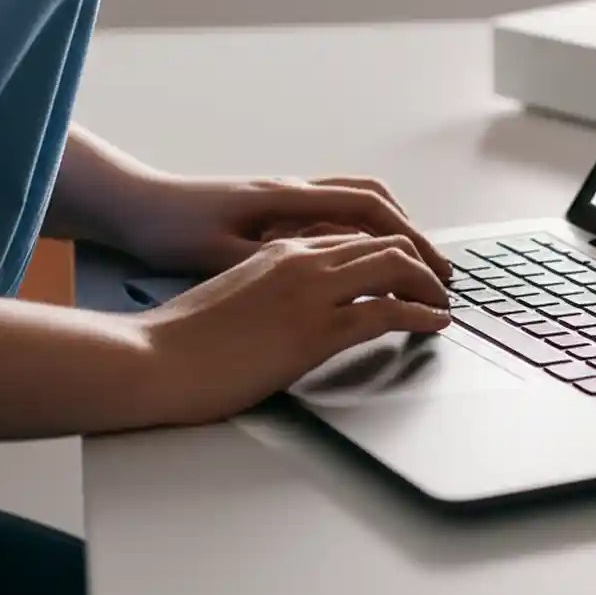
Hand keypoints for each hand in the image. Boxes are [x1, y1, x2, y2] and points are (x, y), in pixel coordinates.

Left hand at [116, 175, 451, 279]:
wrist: (131, 206)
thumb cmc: (169, 230)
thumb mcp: (219, 255)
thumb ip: (275, 261)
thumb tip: (322, 269)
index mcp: (287, 200)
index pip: (370, 213)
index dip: (409, 244)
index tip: (433, 278)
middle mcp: (292, 192)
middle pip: (374, 204)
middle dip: (414, 239)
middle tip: (441, 276)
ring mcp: (284, 199)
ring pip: (356, 205)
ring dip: (392, 232)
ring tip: (414, 268)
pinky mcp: (273, 212)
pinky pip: (334, 215)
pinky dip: (362, 234)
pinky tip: (364, 263)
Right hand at [139, 234, 450, 425]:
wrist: (151, 358)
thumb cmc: (182, 339)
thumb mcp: (234, 297)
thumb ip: (271, 289)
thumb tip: (294, 309)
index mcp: (279, 250)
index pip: (353, 236)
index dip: (391, 251)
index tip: (410, 270)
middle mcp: (300, 260)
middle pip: (383, 242)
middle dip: (422, 262)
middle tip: (441, 284)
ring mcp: (309, 292)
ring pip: (394, 267)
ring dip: (429, 285)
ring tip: (444, 303)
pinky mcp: (315, 331)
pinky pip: (389, 310)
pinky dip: (422, 314)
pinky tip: (435, 324)